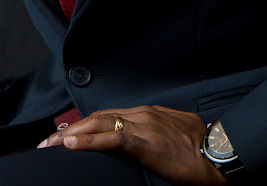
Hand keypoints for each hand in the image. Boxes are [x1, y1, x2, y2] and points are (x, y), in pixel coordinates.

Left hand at [37, 105, 226, 185]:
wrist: (220, 152)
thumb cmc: (201, 150)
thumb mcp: (172, 138)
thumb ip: (153, 137)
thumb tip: (141, 147)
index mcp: (146, 114)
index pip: (106, 116)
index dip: (83, 126)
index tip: (64, 136)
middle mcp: (141, 114)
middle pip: (96, 118)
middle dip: (69, 130)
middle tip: (46, 143)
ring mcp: (143, 124)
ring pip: (98, 125)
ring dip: (71, 135)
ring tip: (50, 145)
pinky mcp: (146, 141)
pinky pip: (112, 139)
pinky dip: (89, 141)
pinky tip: (72, 145)